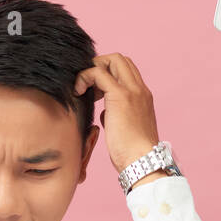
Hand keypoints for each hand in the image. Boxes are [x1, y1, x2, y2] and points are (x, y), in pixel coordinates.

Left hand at [72, 53, 160, 172]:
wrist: (142, 160)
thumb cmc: (132, 152)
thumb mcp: (124, 128)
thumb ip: (116, 115)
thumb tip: (104, 113)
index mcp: (142, 96)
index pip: (126, 70)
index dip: (108, 73)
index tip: (96, 91)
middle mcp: (140, 89)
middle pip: (119, 59)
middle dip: (99, 66)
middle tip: (87, 86)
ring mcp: (132, 90)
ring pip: (112, 60)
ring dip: (93, 69)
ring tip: (82, 89)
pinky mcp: (120, 96)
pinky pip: (98, 73)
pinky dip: (85, 77)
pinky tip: (78, 92)